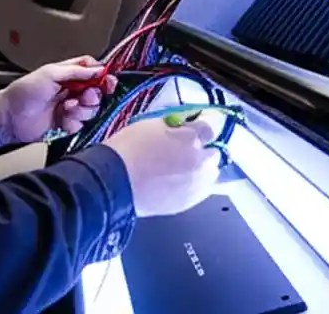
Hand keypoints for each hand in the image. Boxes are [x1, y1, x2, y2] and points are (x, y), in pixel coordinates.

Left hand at [0, 56, 117, 145]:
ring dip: (82, 109)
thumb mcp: (50, 74)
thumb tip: (100, 69)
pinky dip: (73, 122)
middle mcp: (73, 90)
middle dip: (94, 95)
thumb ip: (76, 71)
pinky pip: (82, 124)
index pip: (94, 71)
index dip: (103, 75)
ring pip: (92, 110)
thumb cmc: (25, 91)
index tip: (108, 81)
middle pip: (97, 92)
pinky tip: (62, 119)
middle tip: (84, 97)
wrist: (10, 117)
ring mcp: (71, 108)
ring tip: (66, 108)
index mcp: (69, 74)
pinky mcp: (67, 125)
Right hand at [104, 117, 219, 217]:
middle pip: (213, 153)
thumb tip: (183, 124)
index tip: (192, 126)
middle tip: (182, 149)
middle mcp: (201, 163)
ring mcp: (197, 186)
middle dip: (202, 150)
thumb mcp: (151, 124)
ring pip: (209, 175)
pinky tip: (175, 183)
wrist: (115, 183)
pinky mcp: (188, 204)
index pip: (210, 127)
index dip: (199, 125)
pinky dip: (192, 186)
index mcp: (193, 139)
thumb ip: (174, 124)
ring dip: (200, 169)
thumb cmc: (128, 151)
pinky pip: (199, 192)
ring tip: (179, 169)